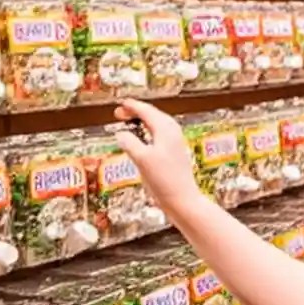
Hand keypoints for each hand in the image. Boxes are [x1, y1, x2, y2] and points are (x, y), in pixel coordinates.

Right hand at [114, 99, 207, 213]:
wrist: (183, 200)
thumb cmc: (165, 180)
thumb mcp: (141, 159)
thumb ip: (130, 143)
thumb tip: (121, 134)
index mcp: (165, 129)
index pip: (146, 111)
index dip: (132, 106)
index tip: (121, 104)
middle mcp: (172, 132)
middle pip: (152, 114)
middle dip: (136, 112)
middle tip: (120, 114)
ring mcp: (175, 142)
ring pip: (156, 124)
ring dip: (142, 122)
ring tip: (129, 123)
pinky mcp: (175, 152)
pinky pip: (159, 134)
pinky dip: (147, 132)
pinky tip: (142, 140)